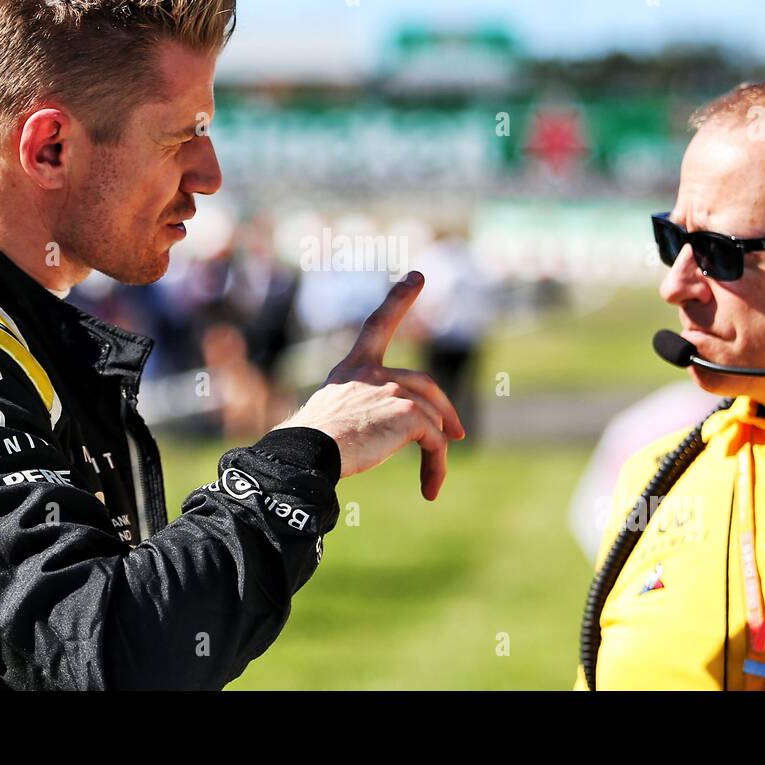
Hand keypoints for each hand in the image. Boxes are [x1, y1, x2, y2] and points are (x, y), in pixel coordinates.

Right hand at [274, 271, 465, 499]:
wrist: (307, 453)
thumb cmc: (310, 446)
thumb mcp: (332, 417)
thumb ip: (364, 411)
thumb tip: (392, 432)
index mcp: (352, 369)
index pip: (378, 325)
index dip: (399, 299)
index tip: (417, 275)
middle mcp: (372, 373)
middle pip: (423, 385)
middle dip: (443, 409)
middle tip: (457, 433)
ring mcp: (391, 389)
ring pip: (432, 420)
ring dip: (438, 451)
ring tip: (432, 482)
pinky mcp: (406, 413)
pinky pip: (436, 441)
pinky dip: (438, 465)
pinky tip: (430, 488)